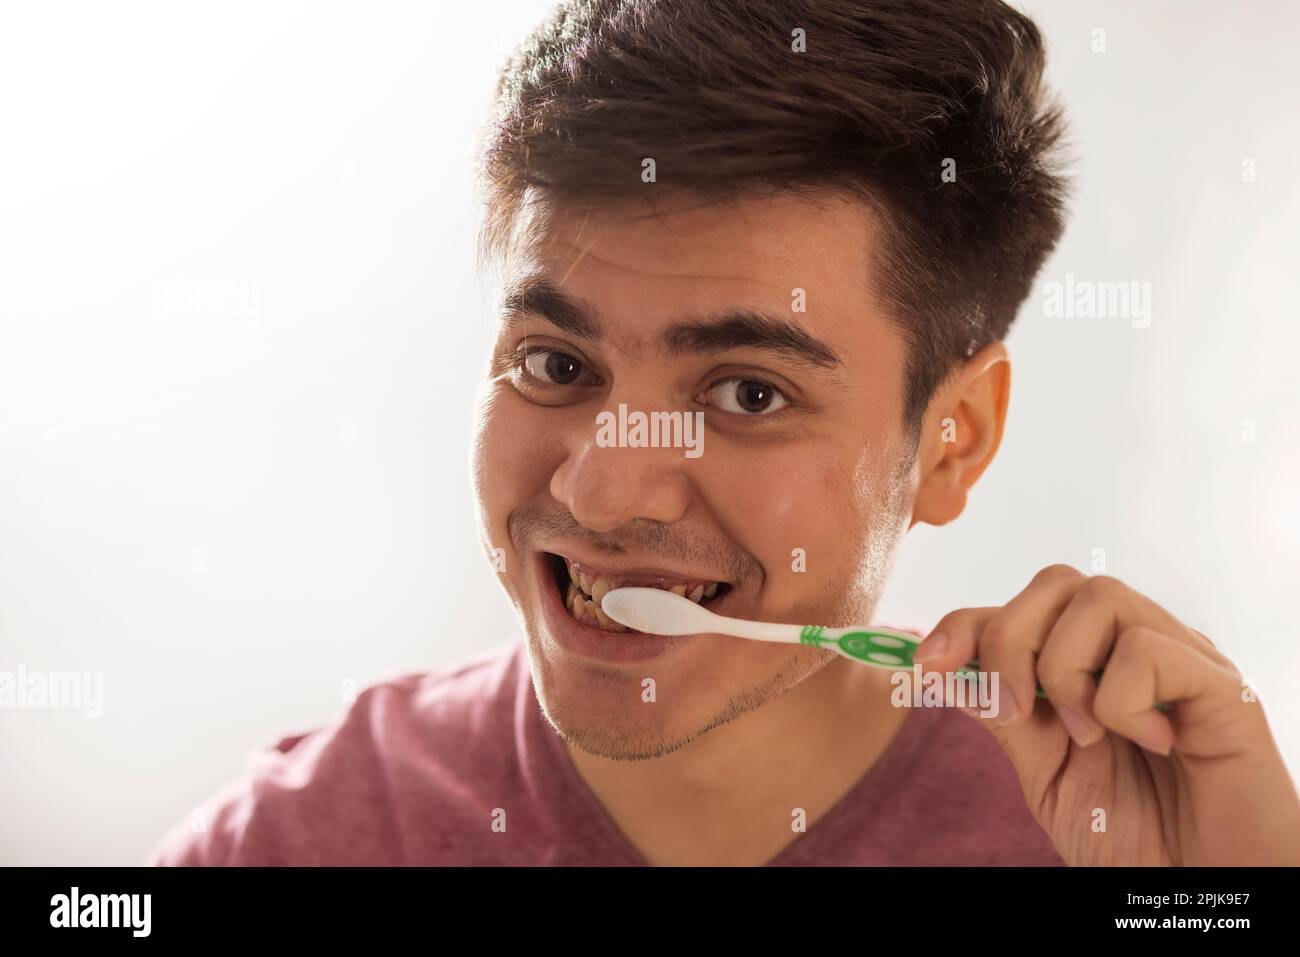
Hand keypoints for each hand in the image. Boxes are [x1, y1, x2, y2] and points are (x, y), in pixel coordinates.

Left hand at [913, 564, 1299, 864]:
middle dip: (1010, 639)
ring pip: (1099, 598)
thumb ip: (1004, 717)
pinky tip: (1149, 746)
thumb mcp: (1048, 774)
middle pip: (1056, 583)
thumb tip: (940, 667)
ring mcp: (1182, 660)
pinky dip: (1122, 701)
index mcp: (1092, 664)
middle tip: (1016, 712)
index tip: (924, 663)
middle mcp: (1136, 648)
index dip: (965, 623)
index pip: (1021, 607)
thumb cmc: (1137, 837)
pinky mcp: (1223, 687)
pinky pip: (1149, 649)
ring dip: (1066, 670)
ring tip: (1089, 736)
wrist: (1206, 889)